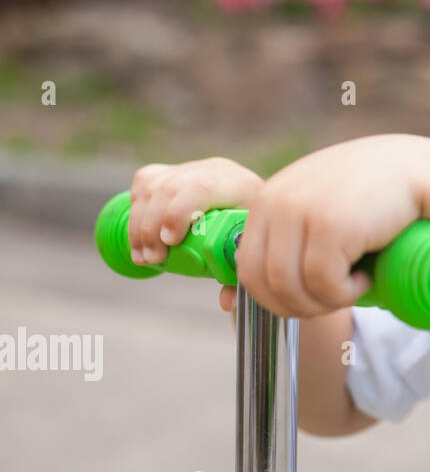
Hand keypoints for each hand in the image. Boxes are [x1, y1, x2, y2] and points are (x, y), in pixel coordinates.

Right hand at [126, 157, 263, 316]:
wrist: (252, 201)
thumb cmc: (249, 231)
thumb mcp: (249, 249)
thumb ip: (237, 277)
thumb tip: (226, 303)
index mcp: (240, 185)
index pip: (203, 186)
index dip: (179, 212)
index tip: (170, 242)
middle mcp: (214, 170)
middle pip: (171, 189)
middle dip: (153, 226)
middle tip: (153, 260)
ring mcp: (192, 168)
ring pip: (154, 186)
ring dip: (139, 223)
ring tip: (143, 256)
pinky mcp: (172, 170)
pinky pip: (145, 181)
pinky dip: (135, 207)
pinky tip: (137, 233)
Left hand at [233, 135, 429, 319]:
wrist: (420, 170)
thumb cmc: (374, 198)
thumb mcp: (318, 207)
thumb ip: (285, 234)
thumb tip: (234, 294)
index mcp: (268, 199)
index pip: (247, 268)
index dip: (276, 298)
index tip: (312, 301)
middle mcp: (275, 201)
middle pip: (263, 283)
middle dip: (299, 306)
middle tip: (336, 299)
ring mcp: (299, 210)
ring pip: (291, 288)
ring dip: (325, 302)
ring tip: (354, 287)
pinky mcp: (328, 224)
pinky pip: (323, 284)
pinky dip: (346, 294)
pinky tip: (366, 278)